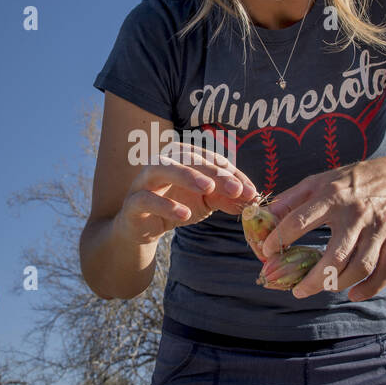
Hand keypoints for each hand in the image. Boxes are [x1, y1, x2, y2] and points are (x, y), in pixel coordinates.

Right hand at [115, 141, 258, 243]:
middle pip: (188, 158)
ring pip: (162, 167)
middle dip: (214, 172)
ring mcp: (144, 180)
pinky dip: (165, 205)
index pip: (209, 158)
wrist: (145, 228)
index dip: (231, 173)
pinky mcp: (132, 203)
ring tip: (208, 188)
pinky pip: (146, 199)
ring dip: (186, 175)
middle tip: (236, 188)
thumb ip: (227, 197)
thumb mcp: (207, 202)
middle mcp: (162, 161)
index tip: (249, 191)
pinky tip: (184, 214)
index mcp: (181, 156)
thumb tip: (252, 197)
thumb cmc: (177, 206)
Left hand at [260, 157, 385, 300]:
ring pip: (361, 266)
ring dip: (339, 284)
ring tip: (322, 287)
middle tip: (297, 291)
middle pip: (336, 255)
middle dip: (314, 279)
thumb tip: (261, 217)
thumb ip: (289, 200)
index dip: (280, 238)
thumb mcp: (317, 182)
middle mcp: (356, 213)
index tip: (267, 252)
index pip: (300, 220)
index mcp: (332, 196)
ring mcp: (379, 228)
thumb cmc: (347, 182)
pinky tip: (353, 294)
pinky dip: (371, 288)